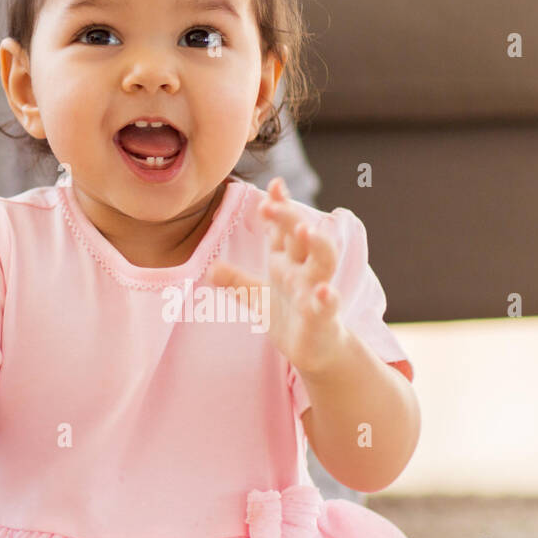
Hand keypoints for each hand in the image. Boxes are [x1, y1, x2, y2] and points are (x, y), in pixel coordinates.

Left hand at [207, 176, 348, 376]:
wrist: (315, 352)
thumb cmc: (290, 319)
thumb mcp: (257, 298)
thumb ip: (236, 281)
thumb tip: (211, 267)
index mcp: (286, 262)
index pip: (282, 227)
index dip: (279, 206)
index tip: (274, 184)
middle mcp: (303, 270)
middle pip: (300, 237)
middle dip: (289, 218)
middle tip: (271, 203)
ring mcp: (315, 292)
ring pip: (323, 262)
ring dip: (317, 245)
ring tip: (306, 230)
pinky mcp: (323, 317)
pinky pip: (327, 306)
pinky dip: (327, 298)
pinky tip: (322, 291)